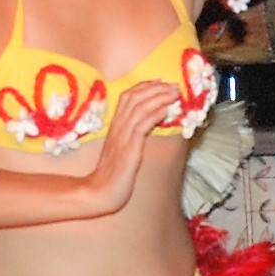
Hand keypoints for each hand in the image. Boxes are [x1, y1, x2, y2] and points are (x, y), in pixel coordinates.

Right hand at [85, 83, 182, 211]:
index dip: (145, 87)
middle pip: (134, 97)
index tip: (161, 83)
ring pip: (139, 108)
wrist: (100, 192)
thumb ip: (133, 134)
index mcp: (115, 125)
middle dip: (155, 88)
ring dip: (159, 98)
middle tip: (173, 86)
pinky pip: (142, 126)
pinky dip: (155, 115)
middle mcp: (118, 127)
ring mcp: (122, 137)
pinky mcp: (129, 149)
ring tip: (174, 94)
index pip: (127, 97)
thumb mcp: (124, 148)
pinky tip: (166, 111)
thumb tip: (150, 123)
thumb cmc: (113, 174)